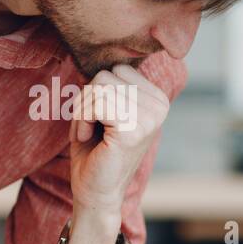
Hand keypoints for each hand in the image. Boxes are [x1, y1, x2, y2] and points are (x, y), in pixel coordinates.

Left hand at [69, 64, 169, 214]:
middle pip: (106, 75)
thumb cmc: (95, 152)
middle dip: (86, 102)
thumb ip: (109, 83)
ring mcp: (150, 117)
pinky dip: (82, 120)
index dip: (96, 92)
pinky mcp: (134, 128)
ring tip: (90, 135)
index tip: (98, 119)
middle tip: (91, 129)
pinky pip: (96, 102)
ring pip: (98, 87)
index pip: (117, 68)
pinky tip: (89, 139)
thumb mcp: (104, 109)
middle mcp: (160, 106)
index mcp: (157, 98)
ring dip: (82, 113)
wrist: (95, 194)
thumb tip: (103, 49)